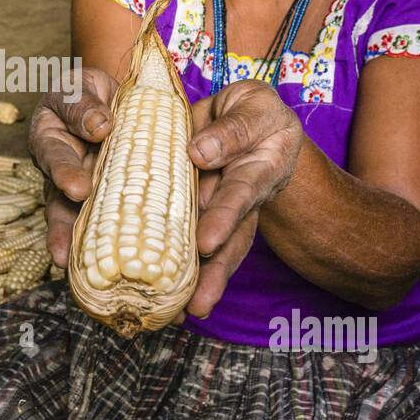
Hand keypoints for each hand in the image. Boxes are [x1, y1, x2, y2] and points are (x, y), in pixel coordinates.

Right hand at [27, 68, 120, 267]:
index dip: (65, 175)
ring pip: (84, 224)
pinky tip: (140, 266)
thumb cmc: (87, 91)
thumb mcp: (80, 86)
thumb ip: (83, 104)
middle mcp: (63, 175)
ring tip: (91, 277)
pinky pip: (117, 225)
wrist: (113, 97)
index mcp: (50, 142)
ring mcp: (86, 193)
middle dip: (64, 231)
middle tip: (65, 254)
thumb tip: (100, 127)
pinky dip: (128, 244)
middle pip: (60, 206)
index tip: (78, 189)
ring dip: (87, 250)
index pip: (55, 159)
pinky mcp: (112, 203)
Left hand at [178, 80, 304, 322]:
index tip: (207, 242)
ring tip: (179, 314)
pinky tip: (160, 296)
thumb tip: (199, 153)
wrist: (245, 117)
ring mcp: (219, 213)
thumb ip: (231, 128)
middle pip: (229, 241)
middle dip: (214, 272)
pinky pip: (185, 243)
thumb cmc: (253, 111)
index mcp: (258, 171)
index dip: (223, 219)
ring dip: (197, 283)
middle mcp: (239, 201)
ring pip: (212, 252)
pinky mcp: (197, 216)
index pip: (239, 196)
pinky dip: (173, 268)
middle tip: (196, 303)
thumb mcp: (253, 104)